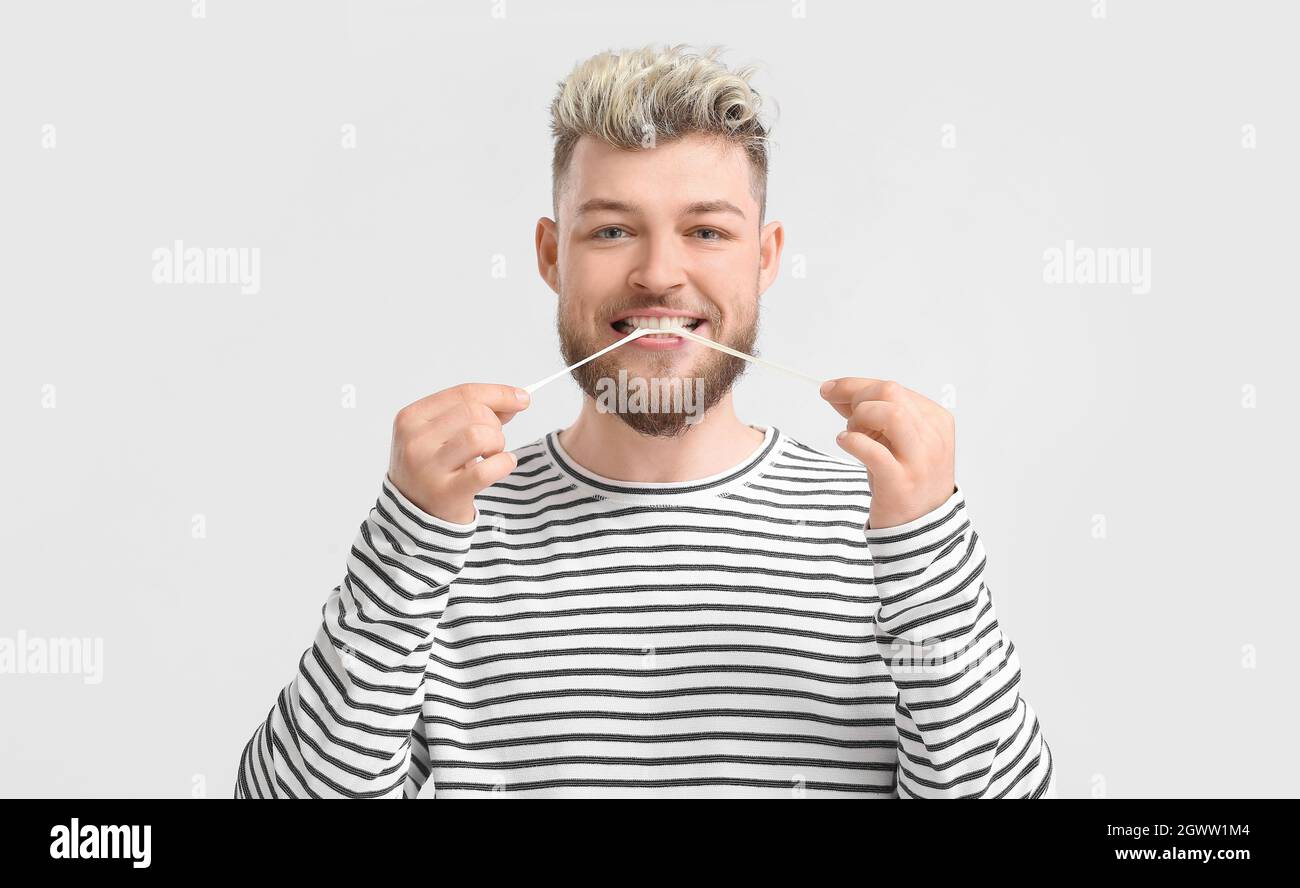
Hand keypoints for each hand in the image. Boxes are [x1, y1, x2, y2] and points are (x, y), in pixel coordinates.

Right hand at [387, 383, 530, 523]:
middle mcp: (415, 441)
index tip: (522, 398)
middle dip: (495, 424)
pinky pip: (485, 471)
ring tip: (491, 455)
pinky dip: (503, 464)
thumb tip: (517, 398)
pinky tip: (502, 465)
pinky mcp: (445, 493)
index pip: (464, 393)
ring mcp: (427, 469)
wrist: (416, 512)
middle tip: (493, 441)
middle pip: (473, 412)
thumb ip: (476, 411)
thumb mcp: (444, 432)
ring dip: (497, 443)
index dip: (498, 394)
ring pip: (479, 436)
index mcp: (411, 417)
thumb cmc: (435, 465)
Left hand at [819, 378, 956, 529]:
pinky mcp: (901, 482)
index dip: (856, 385)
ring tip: (852, 434)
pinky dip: (852, 441)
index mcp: (935, 420)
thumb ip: (872, 414)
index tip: (830, 389)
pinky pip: (873, 451)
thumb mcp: (895, 441)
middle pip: (891, 393)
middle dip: (857, 397)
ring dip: (860, 418)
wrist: (920, 527)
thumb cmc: (904, 479)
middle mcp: (932, 436)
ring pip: (890, 414)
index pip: (893, 387)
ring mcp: (919, 460)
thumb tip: (837, 391)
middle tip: (845, 418)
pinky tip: (845, 443)